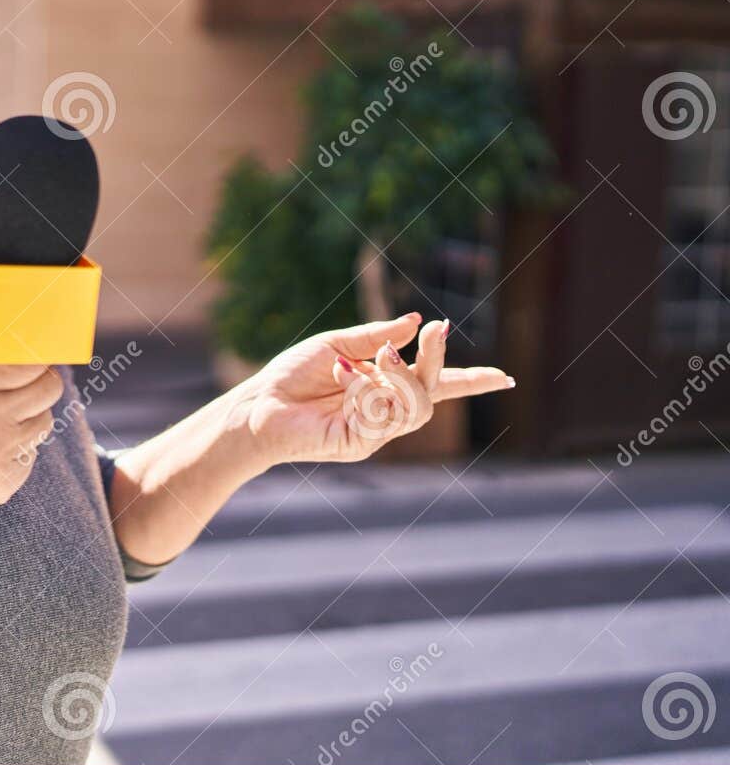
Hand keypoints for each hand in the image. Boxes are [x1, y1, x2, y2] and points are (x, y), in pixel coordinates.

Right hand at [0, 340, 63, 531]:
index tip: (27, 359)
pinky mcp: (4, 482)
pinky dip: (15, 449)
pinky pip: (29, 455)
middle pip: (49, 388)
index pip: (31, 362)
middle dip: (39, 381)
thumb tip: (1, 333)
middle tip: (22, 384)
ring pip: (44, 422)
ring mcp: (0, 453)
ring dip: (28, 416)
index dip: (33, 358)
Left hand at [231, 312, 514, 465]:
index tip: (505, 378)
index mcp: (384, 386)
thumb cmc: (292, 376)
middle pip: (432, 392)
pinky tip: (344, 378)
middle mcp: (385, 410)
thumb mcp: (336, 346)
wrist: (258, 404)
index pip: (436, 384)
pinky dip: (368, 390)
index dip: (470, 381)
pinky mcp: (359, 443)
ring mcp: (375, 431)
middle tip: (438, 332)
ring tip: (378, 358)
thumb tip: (417, 321)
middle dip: (440, 361)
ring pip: (416, 408)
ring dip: (403, 376)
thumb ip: (376, 337)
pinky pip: (383, 417)